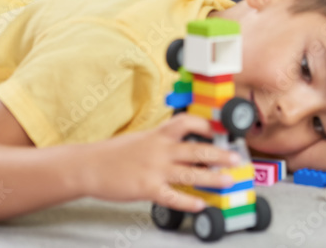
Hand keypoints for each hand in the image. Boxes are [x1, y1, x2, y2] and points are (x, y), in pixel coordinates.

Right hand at [82, 113, 242, 212]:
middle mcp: (160, 149)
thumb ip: (164, 141)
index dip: (207, 125)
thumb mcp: (142, 139)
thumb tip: (186, 145)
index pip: (188, 122)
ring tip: (228, 180)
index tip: (223, 130)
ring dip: (212, 177)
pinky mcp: (147, 188)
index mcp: (159, 134)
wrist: (88, 166)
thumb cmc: (115, 153)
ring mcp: (154, 169)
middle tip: (237, 158)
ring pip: (190, 172)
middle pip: (196, 149)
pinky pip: (173, 196)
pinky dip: (189, 201)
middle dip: (220, 154)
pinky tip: (201, 204)